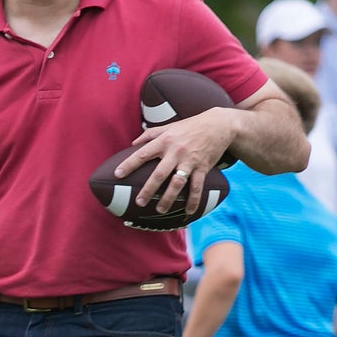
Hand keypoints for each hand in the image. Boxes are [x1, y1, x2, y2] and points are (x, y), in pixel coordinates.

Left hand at [114, 108, 237, 211]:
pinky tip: (188, 211)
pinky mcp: (203, 167)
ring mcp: (189, 161)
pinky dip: (193, 200)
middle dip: (148, 189)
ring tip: (159, 210)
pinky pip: (197, 187)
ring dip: (168, 199)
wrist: (218, 124)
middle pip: (159, 174)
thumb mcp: (169, 126)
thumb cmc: (190, 125)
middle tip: (139, 202)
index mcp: (164, 141)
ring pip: (177, 183)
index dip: (129, 164)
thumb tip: (133, 143)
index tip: (118, 175)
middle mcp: (176, 152)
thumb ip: (150, 134)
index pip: (143, 154)